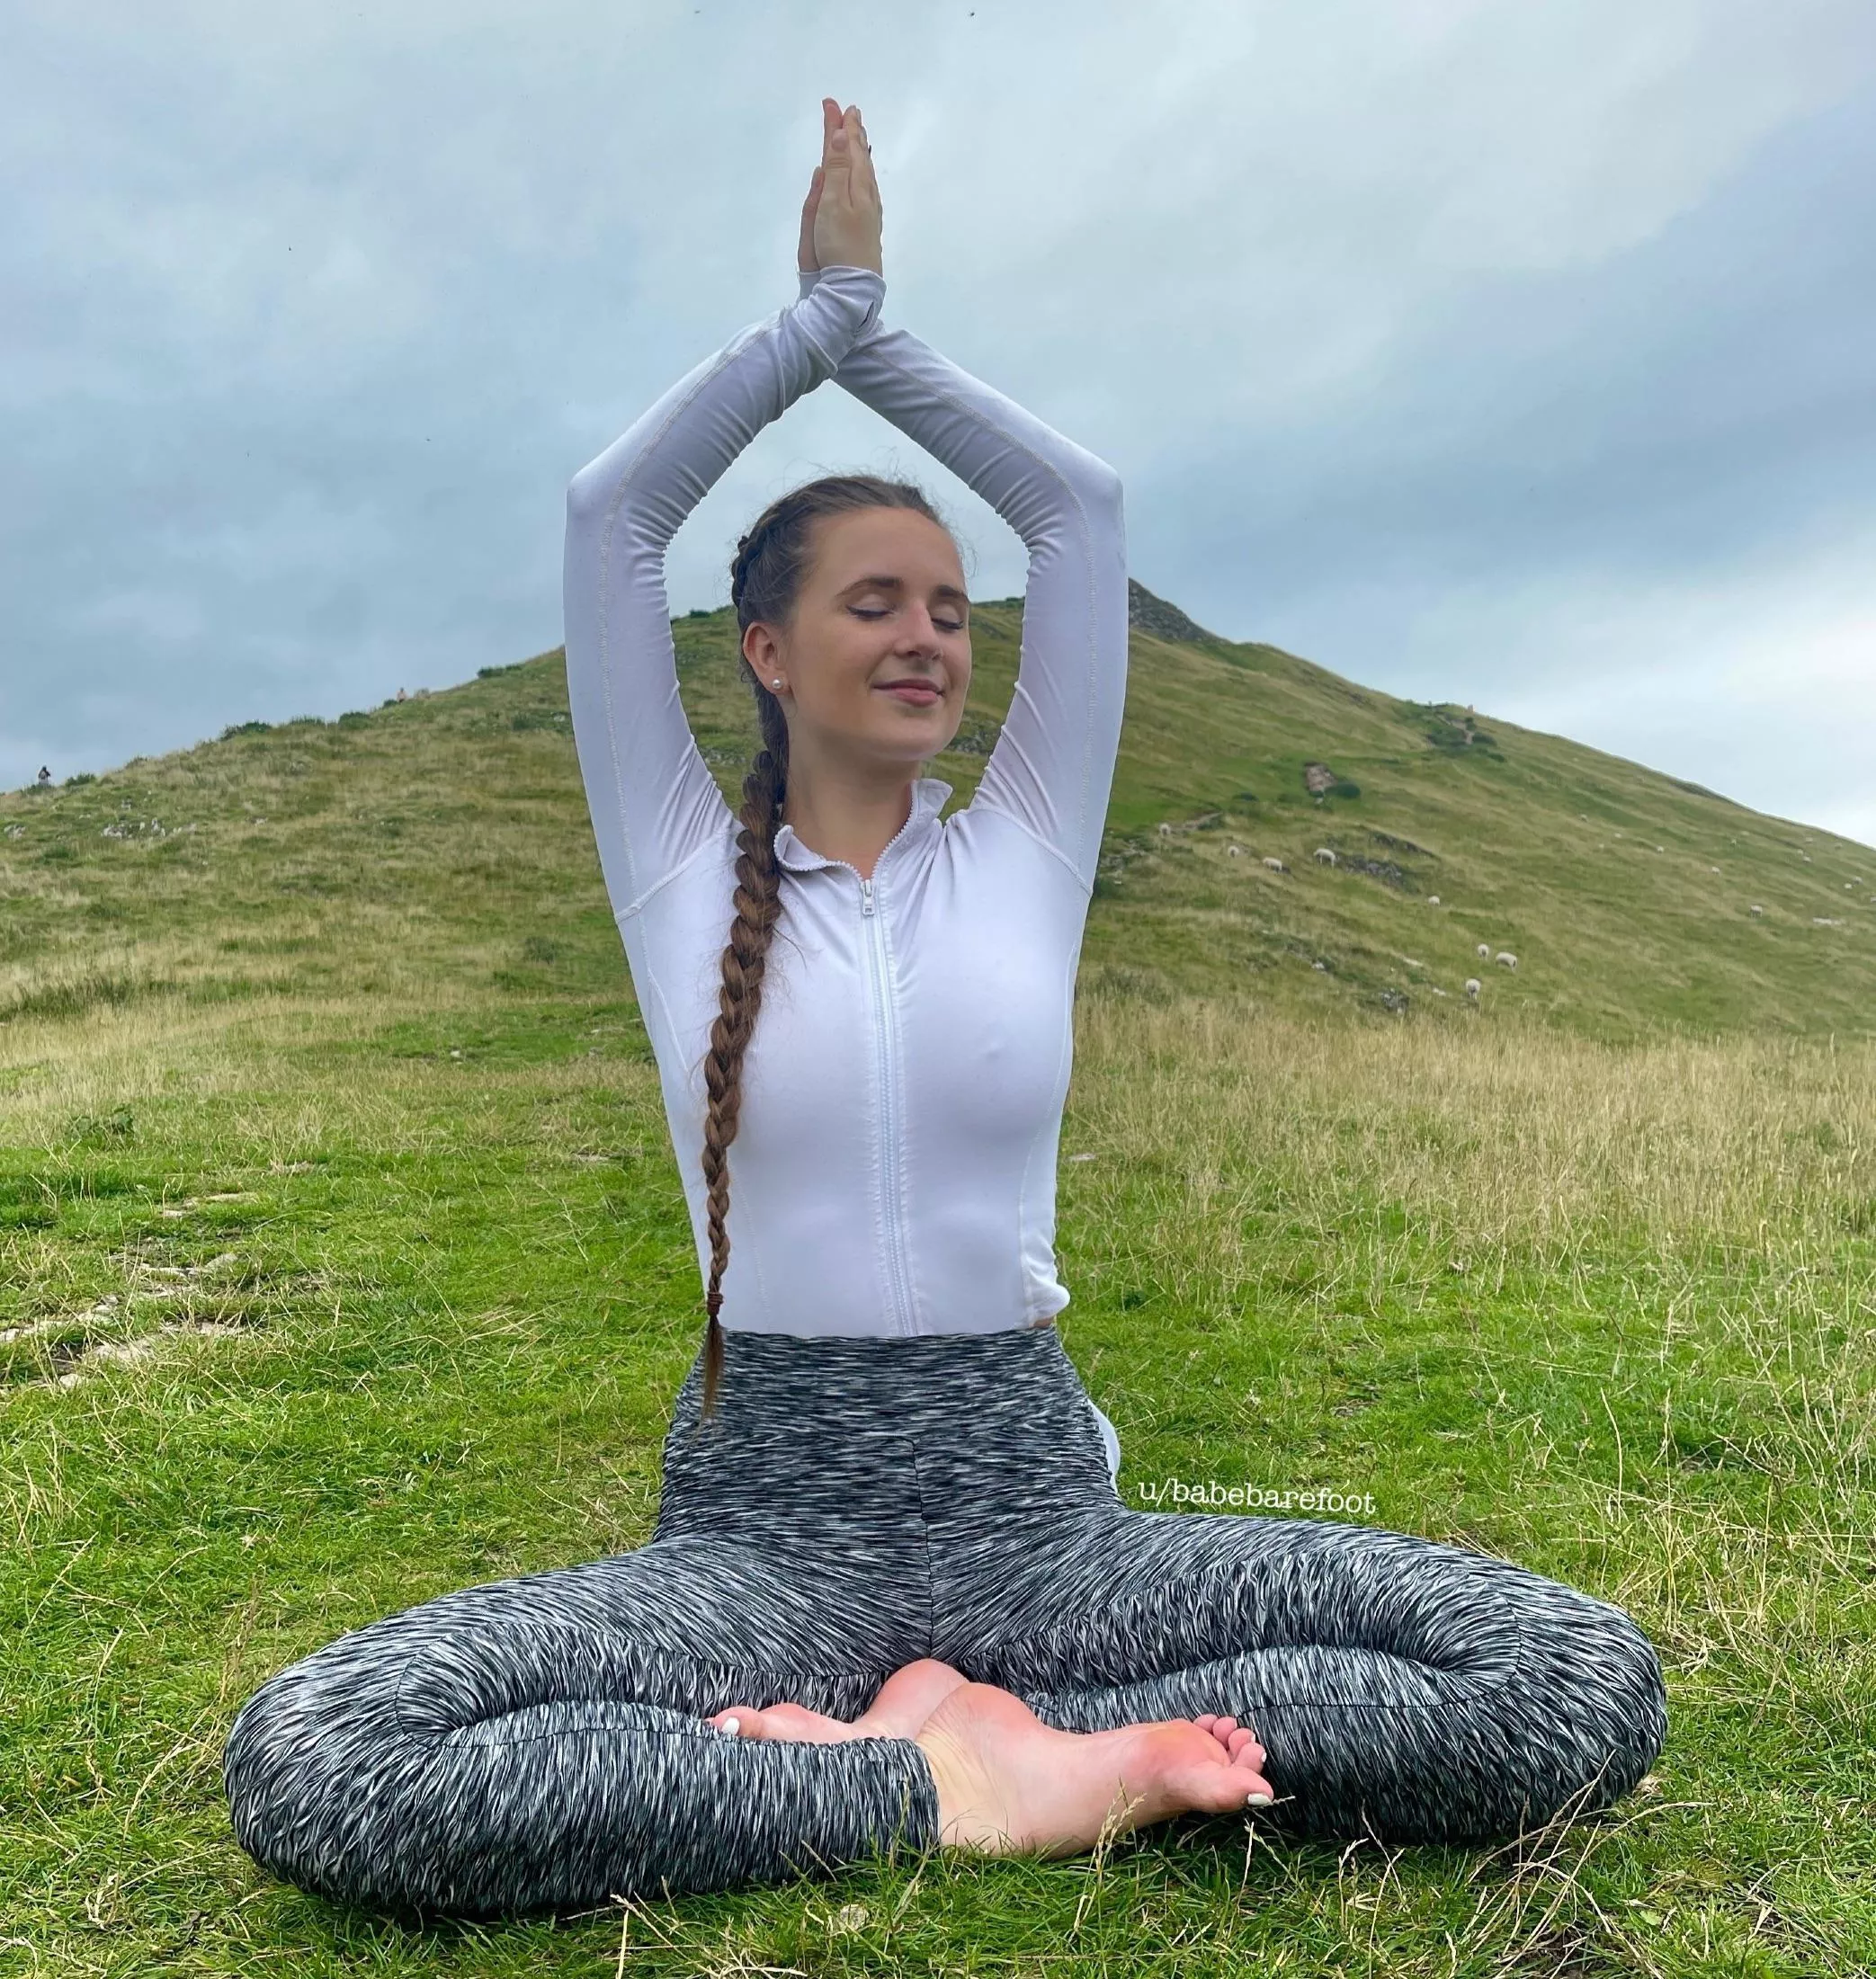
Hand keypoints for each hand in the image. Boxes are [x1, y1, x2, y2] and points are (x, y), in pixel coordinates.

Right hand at [797, 97, 882, 278]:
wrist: (849, 286)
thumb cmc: (839, 245)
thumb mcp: (833, 202)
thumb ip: (837, 168)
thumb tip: (843, 134)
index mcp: (857, 184)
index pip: (847, 146)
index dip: (838, 125)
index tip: (831, 104)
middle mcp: (863, 193)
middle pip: (857, 156)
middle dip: (850, 133)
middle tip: (847, 112)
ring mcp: (865, 210)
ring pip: (862, 172)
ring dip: (858, 151)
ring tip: (856, 135)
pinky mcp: (862, 225)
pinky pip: (863, 189)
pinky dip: (861, 174)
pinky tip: (861, 173)